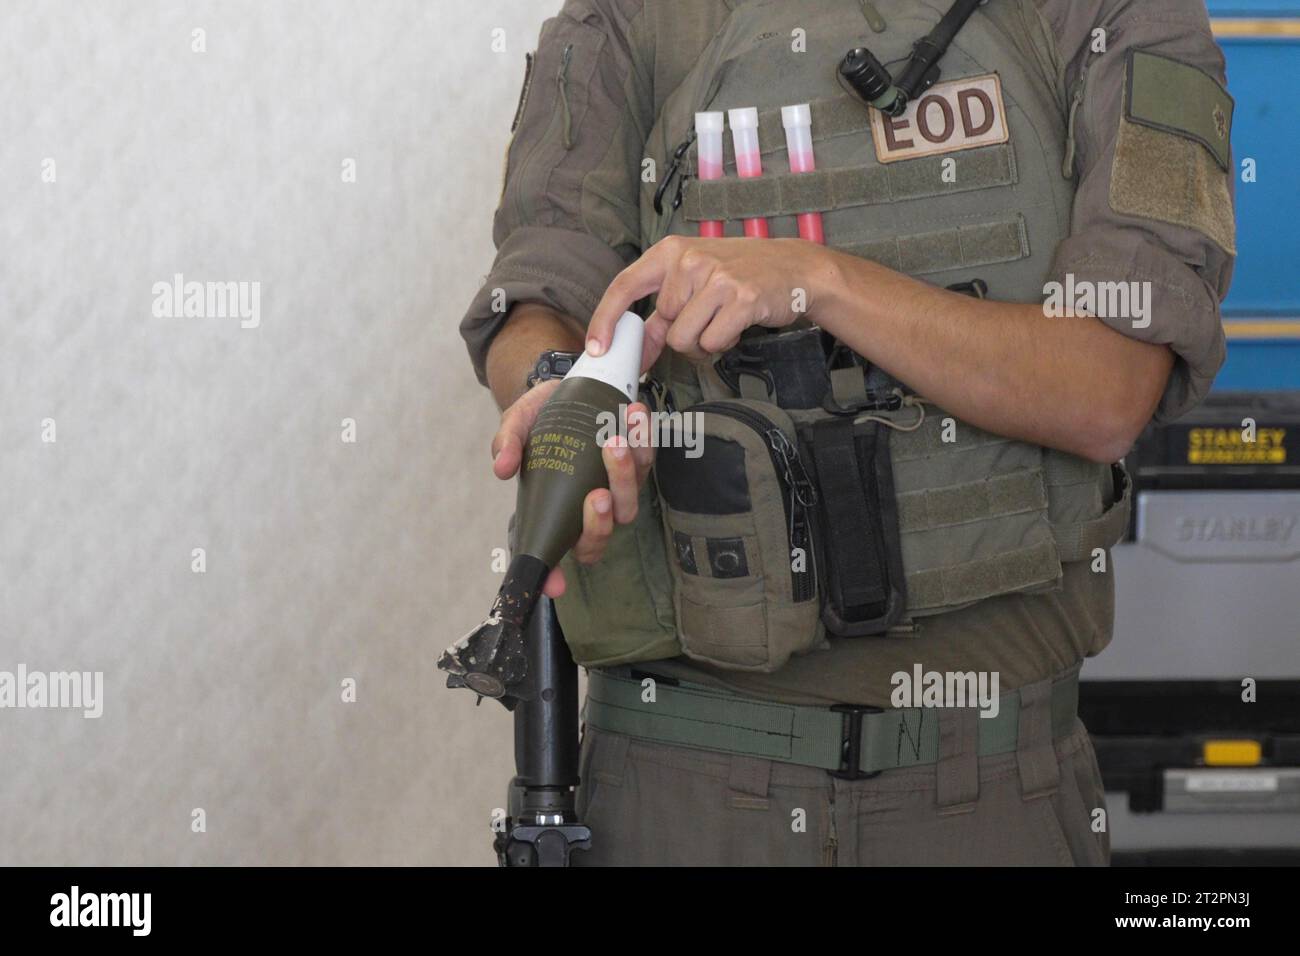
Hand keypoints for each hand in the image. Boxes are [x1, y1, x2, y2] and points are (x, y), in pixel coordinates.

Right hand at [492, 383, 655, 597]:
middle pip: (602, 532)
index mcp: (556, 512)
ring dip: (625, 473)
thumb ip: (508, 445)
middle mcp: (590, 508)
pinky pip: (647, 457)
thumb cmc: (539, 420)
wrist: (565, 389)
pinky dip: (643, 436)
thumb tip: (502, 468)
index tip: (556, 585)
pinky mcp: (638, 461)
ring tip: (614, 440)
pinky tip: (633, 413)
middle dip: (601, 518)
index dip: (554, 575)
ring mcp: (617, 487)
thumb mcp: (517, 427)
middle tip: (596, 493)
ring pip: (629, 499)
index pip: (555, 553)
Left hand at [585, 235, 841, 366]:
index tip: (597, 348)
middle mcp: (689, 259)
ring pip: (684, 340)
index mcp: (670, 251)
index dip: (605, 320)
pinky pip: (713, 343)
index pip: (624, 287)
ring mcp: (716, 278)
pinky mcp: (741, 298)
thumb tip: (633, 347)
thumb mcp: (695, 279)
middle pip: (663, 326)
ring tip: (724, 320)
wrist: (795, 268)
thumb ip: (662, 310)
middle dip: (683, 334)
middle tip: (709, 317)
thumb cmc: (740, 274)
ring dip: (704, 342)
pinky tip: (738, 325)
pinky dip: (723, 344)